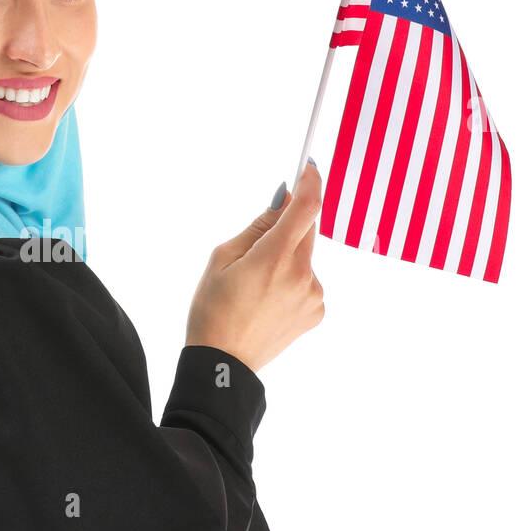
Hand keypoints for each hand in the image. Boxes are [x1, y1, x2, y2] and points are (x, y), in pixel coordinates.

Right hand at [184, 162, 325, 373]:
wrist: (223, 364)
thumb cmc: (213, 309)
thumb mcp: (222, 259)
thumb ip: (257, 227)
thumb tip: (281, 202)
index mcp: (275, 258)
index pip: (307, 207)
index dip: (310, 181)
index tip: (308, 167)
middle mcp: (302, 275)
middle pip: (307, 229)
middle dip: (289, 223)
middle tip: (260, 238)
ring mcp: (313, 295)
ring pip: (305, 257)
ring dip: (287, 256)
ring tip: (256, 285)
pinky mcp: (317, 311)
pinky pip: (308, 281)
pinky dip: (292, 280)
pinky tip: (268, 301)